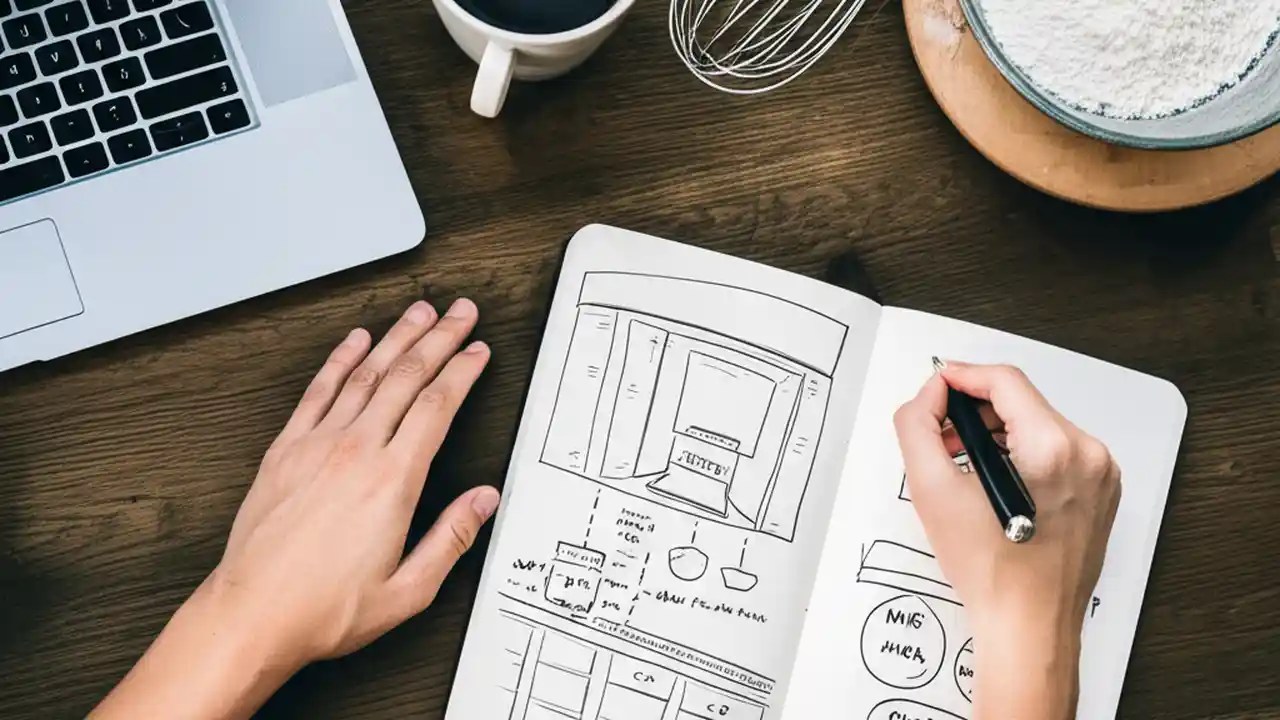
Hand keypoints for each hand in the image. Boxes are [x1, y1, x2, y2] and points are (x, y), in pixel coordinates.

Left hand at [94, 299, 500, 719]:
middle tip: (461, 313)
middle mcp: (355, 452)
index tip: (478, 352)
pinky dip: (339, 361)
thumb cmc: (323, 608)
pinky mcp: (285, 451)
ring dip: (396, 338)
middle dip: (439, 339)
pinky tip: (355, 342)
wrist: (253, 614)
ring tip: (419, 313)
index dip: (462, 372)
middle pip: (407, 377)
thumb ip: (452, 538)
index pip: (437, 407)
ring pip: (366, 375)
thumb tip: (484, 501)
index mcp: (392, 482)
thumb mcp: (408, 589)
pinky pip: (317, 392)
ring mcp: (317, 446)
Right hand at [893, 362, 1120, 719]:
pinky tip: (996, 484)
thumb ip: (918, 427)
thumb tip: (930, 394)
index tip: (937, 386)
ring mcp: (1101, 476)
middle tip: (941, 439)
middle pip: (1023, 403)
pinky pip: (1059, 453)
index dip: (963, 377)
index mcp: (1053, 447)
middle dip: (976, 413)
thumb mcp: (932, 491)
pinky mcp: (1103, 493)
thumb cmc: (988, 570)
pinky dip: (1024, 456)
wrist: (1029, 627)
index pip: (1005, 382)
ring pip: (1041, 427)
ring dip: (998, 434)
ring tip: (964, 465)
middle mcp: (1088, 454)